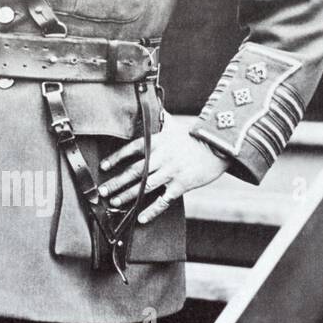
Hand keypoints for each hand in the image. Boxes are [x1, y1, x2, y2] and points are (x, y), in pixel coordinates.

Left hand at [97, 114, 228, 224]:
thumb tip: (153, 104)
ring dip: (128, 196)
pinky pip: (163, 201)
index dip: (116, 158)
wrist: (218, 148)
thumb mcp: (174, 126)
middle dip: (117, 182)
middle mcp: (162, 157)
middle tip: (103, 190)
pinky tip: (141, 218)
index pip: (131, 149)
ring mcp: (171, 172)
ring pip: (145, 187)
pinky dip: (151, 210)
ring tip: (115, 202)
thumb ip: (161, 119)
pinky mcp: (182, 185)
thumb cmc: (193, 138)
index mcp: (158, 142)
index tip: (103, 166)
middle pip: (134, 171)